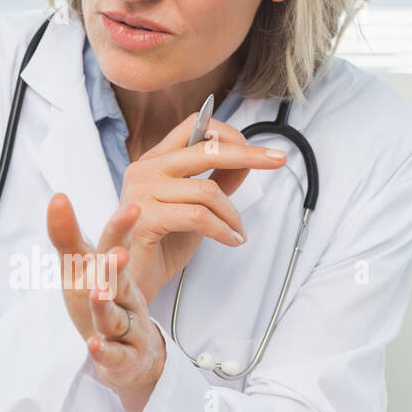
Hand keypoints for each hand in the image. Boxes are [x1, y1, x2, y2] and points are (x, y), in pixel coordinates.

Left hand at [46, 194, 164, 411]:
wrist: (133, 356)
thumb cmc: (106, 303)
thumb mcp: (81, 270)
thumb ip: (67, 236)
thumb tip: (57, 196)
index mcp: (115, 273)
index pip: (118, 247)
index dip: (123, 230)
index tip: (133, 209)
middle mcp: (126, 297)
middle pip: (121, 282)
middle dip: (117, 269)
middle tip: (115, 255)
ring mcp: (128, 329)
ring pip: (118, 318)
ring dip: (107, 307)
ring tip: (98, 294)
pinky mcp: (125, 359)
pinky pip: (116, 356)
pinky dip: (106, 351)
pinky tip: (95, 346)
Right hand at [96, 114, 286, 305]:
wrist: (132, 284)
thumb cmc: (160, 248)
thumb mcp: (195, 209)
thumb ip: (216, 183)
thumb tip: (247, 161)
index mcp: (154, 161)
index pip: (194, 127)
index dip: (229, 134)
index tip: (260, 151)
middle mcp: (144, 170)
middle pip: (205, 149)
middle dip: (248, 154)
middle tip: (278, 160)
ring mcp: (141, 193)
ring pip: (207, 190)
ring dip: (232, 215)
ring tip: (237, 232)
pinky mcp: (144, 219)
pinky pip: (198, 216)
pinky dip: (222, 229)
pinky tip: (230, 240)